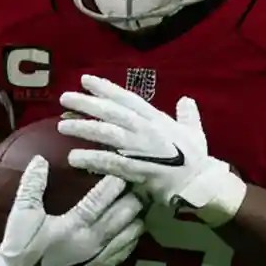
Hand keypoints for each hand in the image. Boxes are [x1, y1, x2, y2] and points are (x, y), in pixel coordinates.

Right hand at [0, 155, 144, 265]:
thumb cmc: (20, 247)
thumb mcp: (22, 214)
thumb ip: (32, 185)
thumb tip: (40, 159)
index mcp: (72, 226)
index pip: (99, 201)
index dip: (113, 185)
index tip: (122, 170)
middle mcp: (90, 242)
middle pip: (121, 216)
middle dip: (132, 198)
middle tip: (141, 182)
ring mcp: (98, 259)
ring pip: (127, 235)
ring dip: (136, 218)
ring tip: (144, 202)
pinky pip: (123, 253)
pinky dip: (132, 239)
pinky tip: (137, 228)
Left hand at [58, 75, 245, 226]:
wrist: (203, 185)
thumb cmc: (197, 159)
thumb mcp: (195, 132)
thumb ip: (188, 115)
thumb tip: (186, 99)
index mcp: (157, 119)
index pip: (127, 99)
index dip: (106, 88)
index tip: (85, 80)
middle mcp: (148, 129)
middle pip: (112, 112)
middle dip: (87, 103)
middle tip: (64, 97)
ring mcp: (143, 149)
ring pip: (108, 134)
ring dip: (84, 128)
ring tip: (62, 125)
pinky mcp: (139, 170)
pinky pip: (111, 162)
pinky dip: (92, 159)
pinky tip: (74, 157)